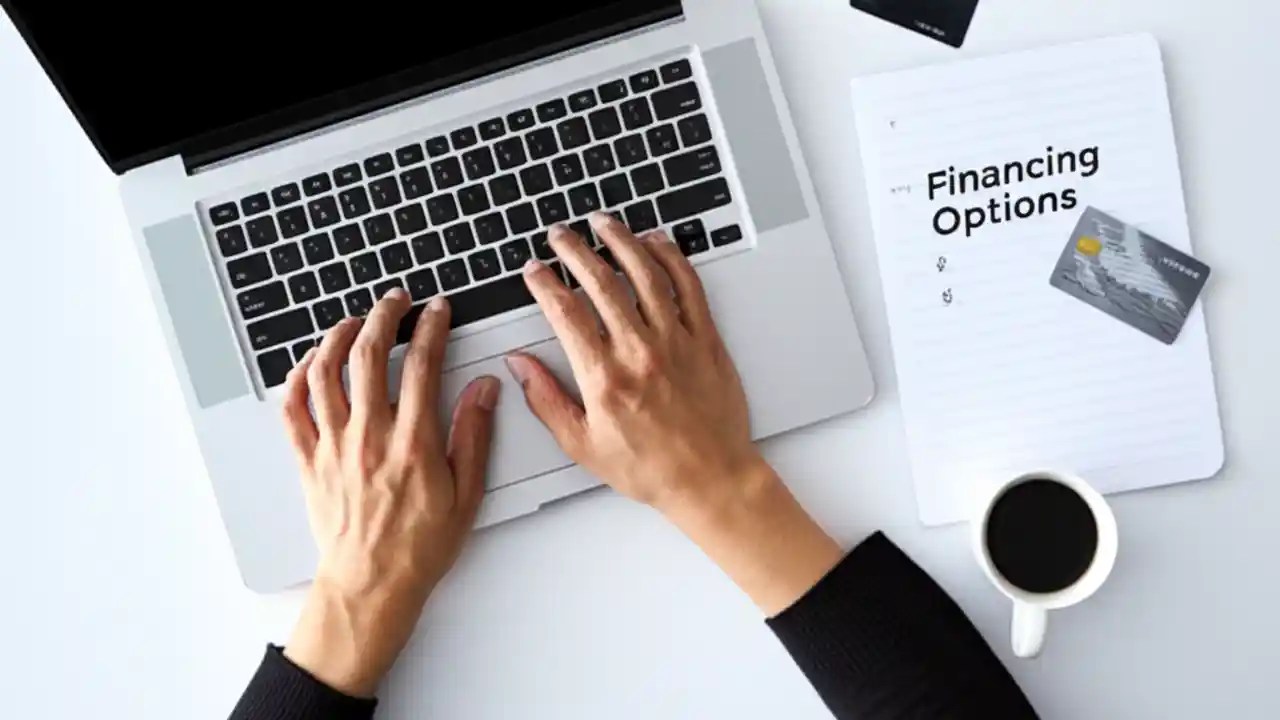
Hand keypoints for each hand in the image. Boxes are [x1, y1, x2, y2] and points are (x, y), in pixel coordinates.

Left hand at [279, 289, 499, 696]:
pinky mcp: (309, 461)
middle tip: (396, 300)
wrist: (370, 586)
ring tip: (354, 321)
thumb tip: (483, 390)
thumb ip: (473, 435)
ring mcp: (334, 446)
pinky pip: (293, 409)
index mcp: (413, 442)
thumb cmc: (419, 547)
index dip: (431, 327)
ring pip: (326, 372)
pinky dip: (297, 378)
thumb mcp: (467, 494)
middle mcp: (369, 435)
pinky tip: (310, 364)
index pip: (421, 364)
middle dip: (384, 316)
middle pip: (369, 355)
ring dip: (338, 336)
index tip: (437, 310)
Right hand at [507, 214, 842, 615]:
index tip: (534, 270)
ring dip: (620, 240)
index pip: (566, 312)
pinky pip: (688, 286)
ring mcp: (676, 341)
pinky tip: (655, 242)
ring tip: (603, 222)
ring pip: (645, 273)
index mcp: (604, 378)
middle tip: (560, 235)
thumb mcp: (582, 445)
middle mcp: (640, 352)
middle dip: (574, 250)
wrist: (710, 479)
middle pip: (601, 282)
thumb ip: (546, 400)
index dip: (544, 283)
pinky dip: (671, 257)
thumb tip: (519, 365)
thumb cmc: (649, 468)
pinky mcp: (706, 339)